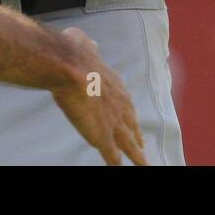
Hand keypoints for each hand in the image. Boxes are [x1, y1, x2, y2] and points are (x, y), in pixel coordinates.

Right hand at [50, 27, 148, 165]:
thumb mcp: (85, 45)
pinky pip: (113, 157)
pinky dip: (116, 165)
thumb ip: (89, 48)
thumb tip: (91, 44)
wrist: (70, 65)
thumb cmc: (73, 53)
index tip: (131, 118)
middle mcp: (119, 105)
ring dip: (137, 157)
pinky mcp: (103, 137)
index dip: (128, 113)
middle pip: (132, 125)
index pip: (126, 103)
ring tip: (144, 165)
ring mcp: (113, 123)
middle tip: (142, 145)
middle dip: (136, 136)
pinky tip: (118, 169)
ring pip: (129, 146)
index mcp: (115, 85)